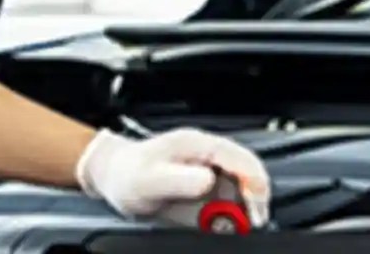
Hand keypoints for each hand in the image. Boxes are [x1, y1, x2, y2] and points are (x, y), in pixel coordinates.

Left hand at [74, 128, 269, 226]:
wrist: (113, 176)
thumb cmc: (127, 174)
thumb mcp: (149, 180)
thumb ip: (179, 180)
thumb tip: (208, 181)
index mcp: (198, 145)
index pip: (243, 160)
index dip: (256, 186)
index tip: (254, 213)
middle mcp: (207, 154)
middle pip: (249, 173)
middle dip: (255, 200)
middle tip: (248, 224)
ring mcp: (208, 168)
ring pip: (242, 187)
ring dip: (243, 207)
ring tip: (228, 224)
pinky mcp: (205, 184)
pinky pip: (228, 198)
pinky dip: (230, 212)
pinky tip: (218, 222)